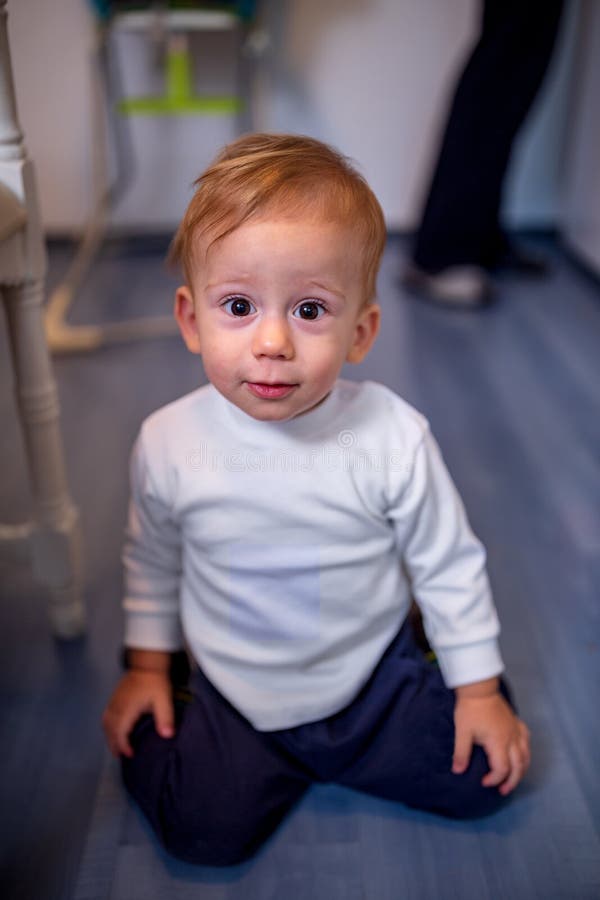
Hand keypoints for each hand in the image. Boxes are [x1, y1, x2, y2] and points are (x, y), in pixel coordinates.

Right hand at [102, 669, 174, 758]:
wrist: (147, 663)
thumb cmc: (156, 682)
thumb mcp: (164, 699)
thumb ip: (165, 717)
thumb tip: (167, 736)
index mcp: (127, 709)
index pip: (120, 732)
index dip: (123, 745)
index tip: (130, 754)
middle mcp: (117, 706)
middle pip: (110, 729)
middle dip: (114, 744)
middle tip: (120, 756)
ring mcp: (114, 701)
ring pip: (106, 722)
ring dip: (109, 736)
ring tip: (116, 747)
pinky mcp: (115, 697)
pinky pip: (106, 715)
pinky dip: (108, 726)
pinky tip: (114, 729)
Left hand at [453, 679, 530, 795]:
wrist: (478, 687)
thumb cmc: (470, 709)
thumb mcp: (462, 731)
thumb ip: (461, 753)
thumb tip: (457, 771)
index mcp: (499, 742)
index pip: (502, 768)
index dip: (494, 779)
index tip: (483, 782)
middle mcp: (512, 738)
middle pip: (519, 766)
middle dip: (512, 781)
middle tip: (503, 791)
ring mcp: (516, 729)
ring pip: (526, 755)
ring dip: (521, 769)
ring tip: (514, 778)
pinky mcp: (516, 722)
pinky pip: (526, 740)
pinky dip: (525, 751)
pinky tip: (521, 754)